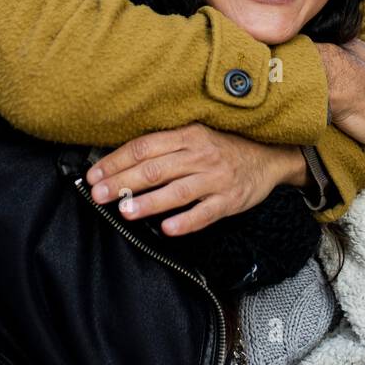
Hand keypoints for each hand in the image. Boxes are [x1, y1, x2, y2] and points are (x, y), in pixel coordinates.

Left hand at [84, 124, 306, 235]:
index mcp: (187, 135)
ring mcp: (215, 179)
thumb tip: (123, 161)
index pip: (144, 147)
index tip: (95, 174)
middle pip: (154, 169)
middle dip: (122, 182)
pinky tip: (167, 229)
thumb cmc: (223, 149)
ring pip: (176, 191)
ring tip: (125, 211)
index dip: (116, 161)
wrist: (268, 158)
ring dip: (148, 202)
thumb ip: (165, 147)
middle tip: (99, 194)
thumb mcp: (196, 137)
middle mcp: (200, 154)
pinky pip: (205, 213)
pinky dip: (185, 221)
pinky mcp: (229, 201)